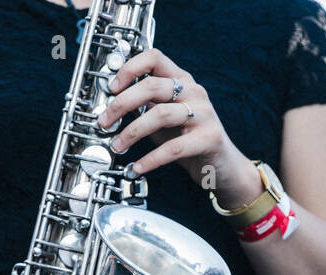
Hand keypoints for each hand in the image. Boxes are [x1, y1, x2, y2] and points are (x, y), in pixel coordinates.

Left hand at [98, 48, 262, 210]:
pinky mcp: (208, 138)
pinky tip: (138, 167)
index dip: (130, 68)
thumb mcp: (163, 117)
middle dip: (121, 104)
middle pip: (151, 86)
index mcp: (181, 80)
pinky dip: (151, 159)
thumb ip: (143, 107)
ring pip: (160, 115)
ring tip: (117, 146)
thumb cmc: (187, 138)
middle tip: (104, 122)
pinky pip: (174, 148)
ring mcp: (203, 114)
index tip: (112, 88)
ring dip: (131, 132)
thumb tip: (110, 107)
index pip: (154, 58)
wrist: (221, 164)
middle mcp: (193, 92)